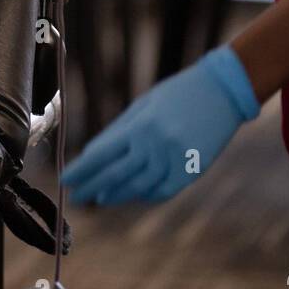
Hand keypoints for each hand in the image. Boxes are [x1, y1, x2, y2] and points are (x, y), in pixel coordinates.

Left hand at [62, 46, 260, 204]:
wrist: (222, 91)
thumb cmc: (178, 93)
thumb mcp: (145, 104)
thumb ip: (123, 130)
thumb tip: (98, 154)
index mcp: (139, 125)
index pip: (102, 154)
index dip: (82, 169)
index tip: (66, 178)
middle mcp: (154, 145)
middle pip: (115, 174)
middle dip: (92, 186)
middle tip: (75, 197)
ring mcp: (173, 159)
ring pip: (138, 186)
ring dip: (116, 194)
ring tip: (100, 198)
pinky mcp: (192, 171)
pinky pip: (163, 190)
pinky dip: (147, 194)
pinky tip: (134, 195)